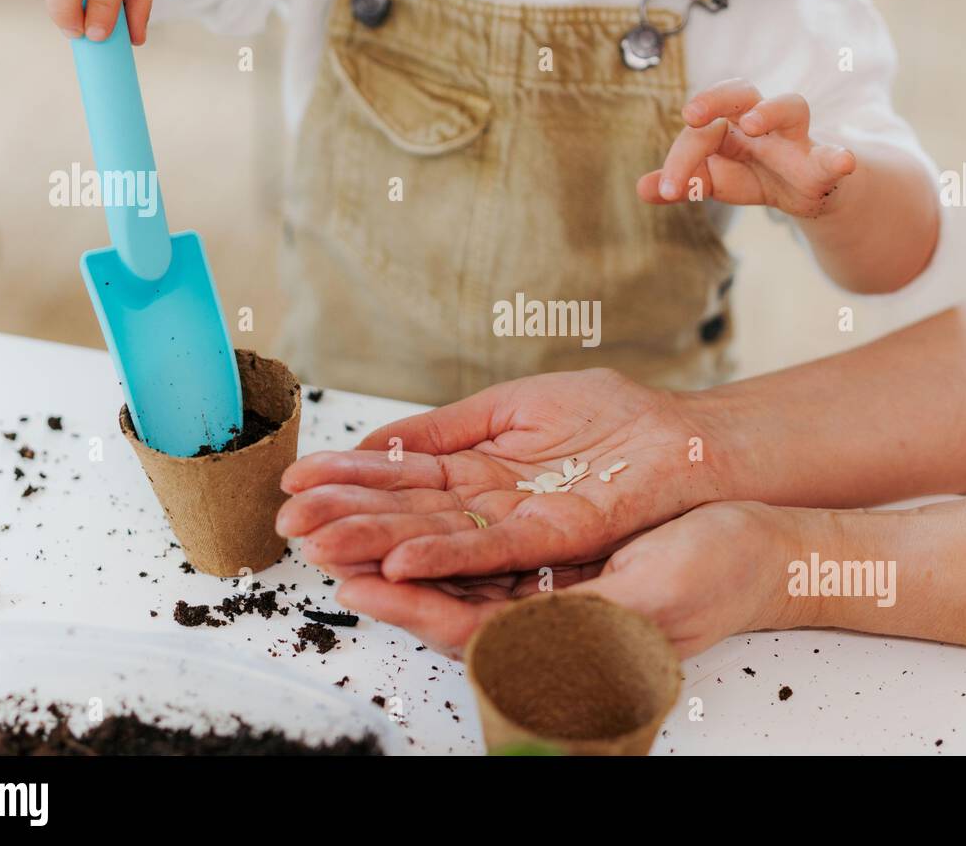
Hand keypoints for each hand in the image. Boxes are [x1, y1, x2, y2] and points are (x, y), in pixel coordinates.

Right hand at [277, 368, 744, 582]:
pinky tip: (395, 558)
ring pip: (436, 538)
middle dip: (345, 517)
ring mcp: (519, 527)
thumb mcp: (512, 407)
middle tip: (286, 522)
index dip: (348, 480)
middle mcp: (489, 508)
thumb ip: (447, 427)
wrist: (679, 435)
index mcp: (477, 472)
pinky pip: (491, 551)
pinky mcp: (556, 538)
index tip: (294, 480)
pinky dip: (443, 555)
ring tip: (319, 544)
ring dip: (377, 543)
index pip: (401, 479)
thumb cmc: (609, 415)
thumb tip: (378, 440)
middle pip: (406, 514)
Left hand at [334, 502, 828, 658]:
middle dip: (381, 568)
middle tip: (323, 539)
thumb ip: (577, 632)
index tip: (361, 580)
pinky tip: (412, 497)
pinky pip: (481, 545)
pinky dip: (441, 523)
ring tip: (346, 514)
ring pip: (454, 568)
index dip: (411, 606)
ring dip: (398, 540)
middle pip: (442, 599)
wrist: (756, 553)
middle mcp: (540, 623)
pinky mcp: (550, 560)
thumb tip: (502, 651)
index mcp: (559, 648)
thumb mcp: (647, 603)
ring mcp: (544, 591)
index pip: (465, 632)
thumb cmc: (714, 576)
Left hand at [637, 79, 855, 218]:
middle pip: (741, 92)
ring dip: (770, 111)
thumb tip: (641, 189)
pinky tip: (842, 162)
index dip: (680, 158)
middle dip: (716, 98)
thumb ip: (684, 182)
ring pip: (791, 107)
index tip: (667, 191)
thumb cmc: (759, 175)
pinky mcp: (826, 163)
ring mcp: (797, 138)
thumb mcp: (717, 181)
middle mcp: (763, 121)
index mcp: (731, 124)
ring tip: (751, 124)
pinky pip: (833, 154)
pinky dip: (838, 157)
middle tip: (690, 115)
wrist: (812, 192)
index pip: (701, 129)